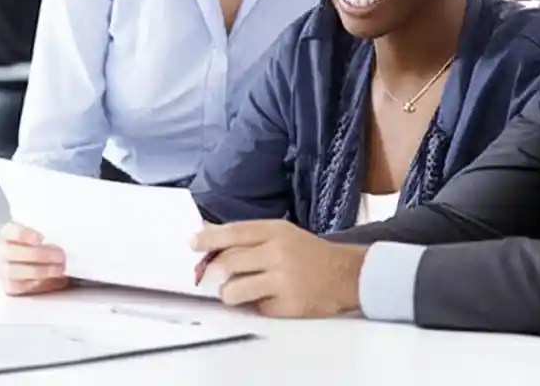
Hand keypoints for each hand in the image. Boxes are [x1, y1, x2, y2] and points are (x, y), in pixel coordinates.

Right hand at [0, 222, 69, 295]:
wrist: (22, 262)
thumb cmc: (34, 247)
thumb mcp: (38, 237)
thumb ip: (47, 237)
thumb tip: (66, 243)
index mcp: (7, 234)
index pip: (12, 232)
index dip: (25, 235)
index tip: (41, 238)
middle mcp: (1, 252)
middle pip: (13, 253)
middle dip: (38, 255)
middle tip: (59, 256)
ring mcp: (3, 270)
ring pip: (15, 273)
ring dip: (41, 271)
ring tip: (59, 270)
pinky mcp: (10, 288)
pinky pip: (23, 288)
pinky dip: (41, 284)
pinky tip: (56, 281)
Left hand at [192, 220, 366, 317]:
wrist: (346, 274)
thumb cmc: (308, 253)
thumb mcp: (281, 233)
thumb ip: (248, 236)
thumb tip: (209, 235)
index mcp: (275, 231)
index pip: (233, 233)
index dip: (208, 239)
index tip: (193, 244)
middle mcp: (277, 253)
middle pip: (228, 263)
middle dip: (212, 272)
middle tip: (208, 277)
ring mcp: (283, 280)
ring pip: (234, 290)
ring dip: (228, 293)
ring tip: (237, 291)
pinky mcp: (288, 305)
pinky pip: (254, 308)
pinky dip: (254, 305)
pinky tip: (265, 299)